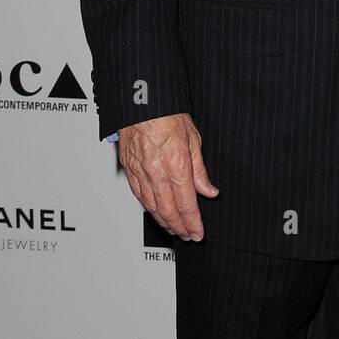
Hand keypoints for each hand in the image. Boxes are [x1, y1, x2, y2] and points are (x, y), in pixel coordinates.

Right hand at [117, 113, 217, 241]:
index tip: (198, 232)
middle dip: (179, 227)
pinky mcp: (129, 168)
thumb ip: (200, 170)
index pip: (186, 203)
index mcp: (176, 164)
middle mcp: (156, 171)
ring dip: (164, 221)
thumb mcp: (193, 139)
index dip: (193, 222)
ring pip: (152, 206)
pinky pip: (139, 195)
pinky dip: (149, 208)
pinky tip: (156, 213)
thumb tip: (209, 191)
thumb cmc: (168, 114)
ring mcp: (140, 171)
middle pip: (168, 210)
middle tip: (188, 236)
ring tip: (174, 229)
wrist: (143, 102)